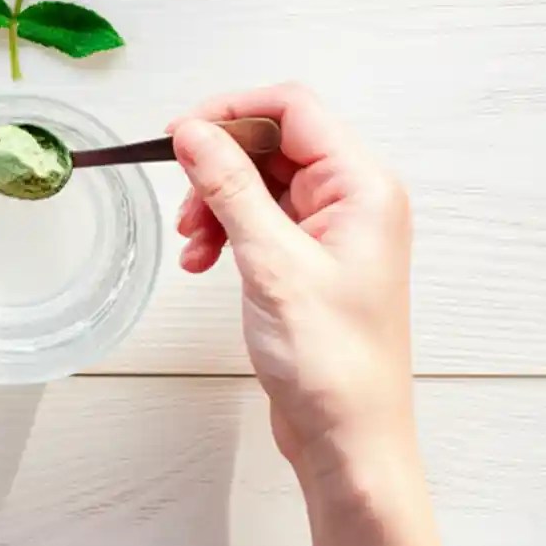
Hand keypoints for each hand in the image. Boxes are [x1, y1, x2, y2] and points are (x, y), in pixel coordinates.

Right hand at [169, 84, 439, 545]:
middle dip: (218, 167)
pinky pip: (259, 219)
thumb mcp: (270, 261)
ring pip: (258, 182)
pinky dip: (225, 231)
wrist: (348, 437)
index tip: (181, 134)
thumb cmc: (334, 363)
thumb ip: (230, 187)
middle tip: (185, 201)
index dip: (231, 112)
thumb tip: (194, 131)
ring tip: (193, 242)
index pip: (293, 109)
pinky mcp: (309, 259)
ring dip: (216, 203)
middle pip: (272, 143)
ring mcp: (332, 230)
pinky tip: (204, 259)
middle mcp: (353, 200)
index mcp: (363, 187)